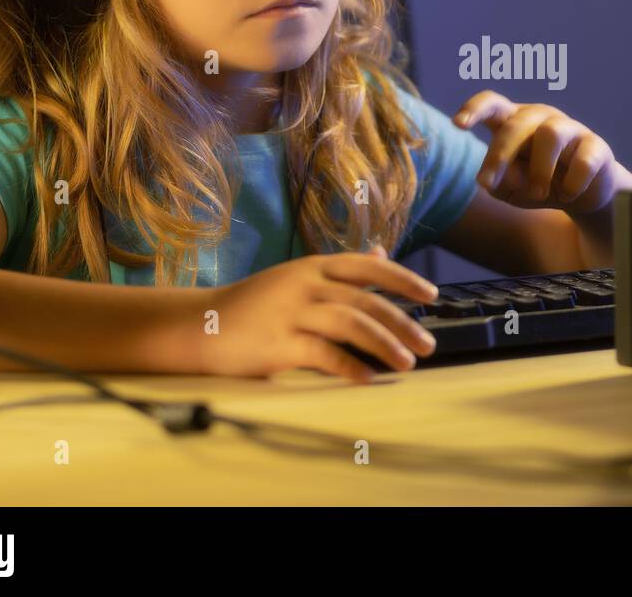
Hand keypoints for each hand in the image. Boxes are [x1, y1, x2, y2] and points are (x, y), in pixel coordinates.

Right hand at [202, 245, 437, 381]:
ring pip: (352, 324)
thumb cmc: (256, 304)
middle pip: (366, 300)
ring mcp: (292, 312)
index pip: (367, 267)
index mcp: (314, 266)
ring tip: (407, 363)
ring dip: (384, 345)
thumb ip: (341, 270)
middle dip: (402, 323)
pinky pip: (323, 354)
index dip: (402, 279)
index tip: (431, 296)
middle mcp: (306, 284)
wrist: (200, 325)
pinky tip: (368, 379)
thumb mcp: (299, 276)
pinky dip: (350, 367)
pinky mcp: (278, 343)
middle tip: (428, 344)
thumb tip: (382, 253)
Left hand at [452, 90, 619, 215]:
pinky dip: (572, 183)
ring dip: (539, 170)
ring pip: (551, 134)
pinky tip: (569, 195)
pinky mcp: (597, 146)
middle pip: (516, 123)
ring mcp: (571, 129)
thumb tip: (496, 177)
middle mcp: (541, 118)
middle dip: (500, 154)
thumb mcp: (511, 189)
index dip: (474, 109)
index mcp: (514, 121)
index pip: (492, 103)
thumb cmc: (538, 185)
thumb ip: (499, 182)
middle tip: (489, 184)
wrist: (584, 195)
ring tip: (538, 195)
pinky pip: (584, 161)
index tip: (458, 124)